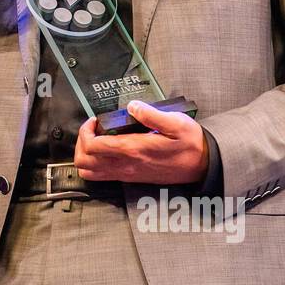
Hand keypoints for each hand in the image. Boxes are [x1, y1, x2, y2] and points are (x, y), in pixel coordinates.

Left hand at [74, 101, 207, 184]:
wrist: (203, 166)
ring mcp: (127, 174)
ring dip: (85, 155)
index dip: (85, 132)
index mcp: (133, 150)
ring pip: (90, 172)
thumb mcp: (177, 123)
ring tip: (96, 139)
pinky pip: (102, 176)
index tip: (94, 120)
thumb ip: (152, 114)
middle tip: (92, 129)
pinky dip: (94, 163)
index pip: (93, 146)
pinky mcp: (131, 178)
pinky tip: (106, 149)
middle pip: (84, 162)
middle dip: (81, 143)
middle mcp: (126, 165)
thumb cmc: (191, 143)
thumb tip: (133, 106)